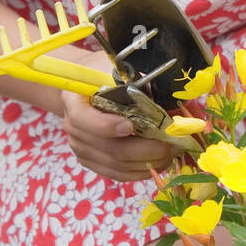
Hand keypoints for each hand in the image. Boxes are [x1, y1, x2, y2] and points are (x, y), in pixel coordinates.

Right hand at [54, 46, 179, 182]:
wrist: (82, 89)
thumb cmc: (101, 76)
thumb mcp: (115, 71)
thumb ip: (134, 83)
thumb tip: (162, 99)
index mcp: (74, 101)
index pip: (84, 119)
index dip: (108, 126)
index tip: (132, 125)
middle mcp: (73, 129)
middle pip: (111, 149)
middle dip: (147, 150)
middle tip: (172, 144)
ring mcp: (81, 149)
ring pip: (117, 166)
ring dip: (148, 163)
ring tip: (171, 154)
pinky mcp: (91, 162)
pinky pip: (117, 174)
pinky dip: (140, 172)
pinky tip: (158, 163)